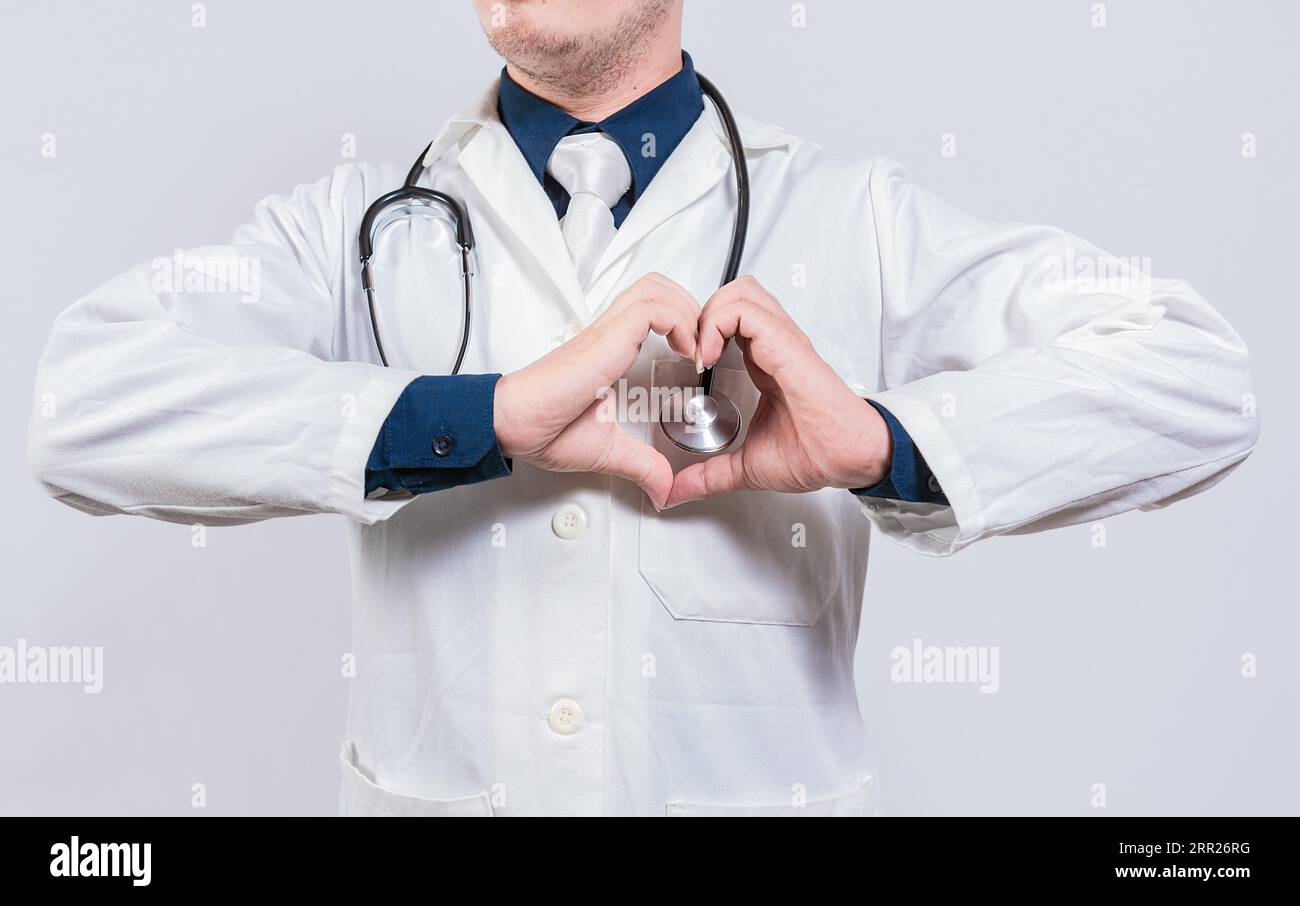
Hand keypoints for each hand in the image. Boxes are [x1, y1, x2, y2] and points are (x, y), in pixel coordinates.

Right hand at [493, 273, 698, 508]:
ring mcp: (607, 333)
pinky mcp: (606, 338)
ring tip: (695, 346)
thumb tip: (661, 490)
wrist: (513, 424)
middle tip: (701, 344)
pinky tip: (685, 353)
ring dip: (686, 310)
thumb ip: (640, 466)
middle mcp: (610, 335)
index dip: (681, 323)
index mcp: (609, 351)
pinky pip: (652, 309)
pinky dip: (679, 323)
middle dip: (690, 307)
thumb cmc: (545, 430)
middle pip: (657, 287)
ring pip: (656, 288)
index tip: (695, 360)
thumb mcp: (608, 451)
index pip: (650, 309)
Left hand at [665, 276, 891, 507]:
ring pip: (740, 292)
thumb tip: (677, 492)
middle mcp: (774, 345)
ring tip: (699, 352)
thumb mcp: (746, 465)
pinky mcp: (786, 346)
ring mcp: (782, 342)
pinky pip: (746, 311)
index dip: (702, 332)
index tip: (689, 368)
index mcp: (766, 362)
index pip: (732, 318)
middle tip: (689, 352)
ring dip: (709, 315)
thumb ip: (710, 474)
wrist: (850, 457)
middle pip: (735, 293)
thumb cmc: (816, 453)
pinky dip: (718, 324)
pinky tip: (709, 358)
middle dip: (701, 314)